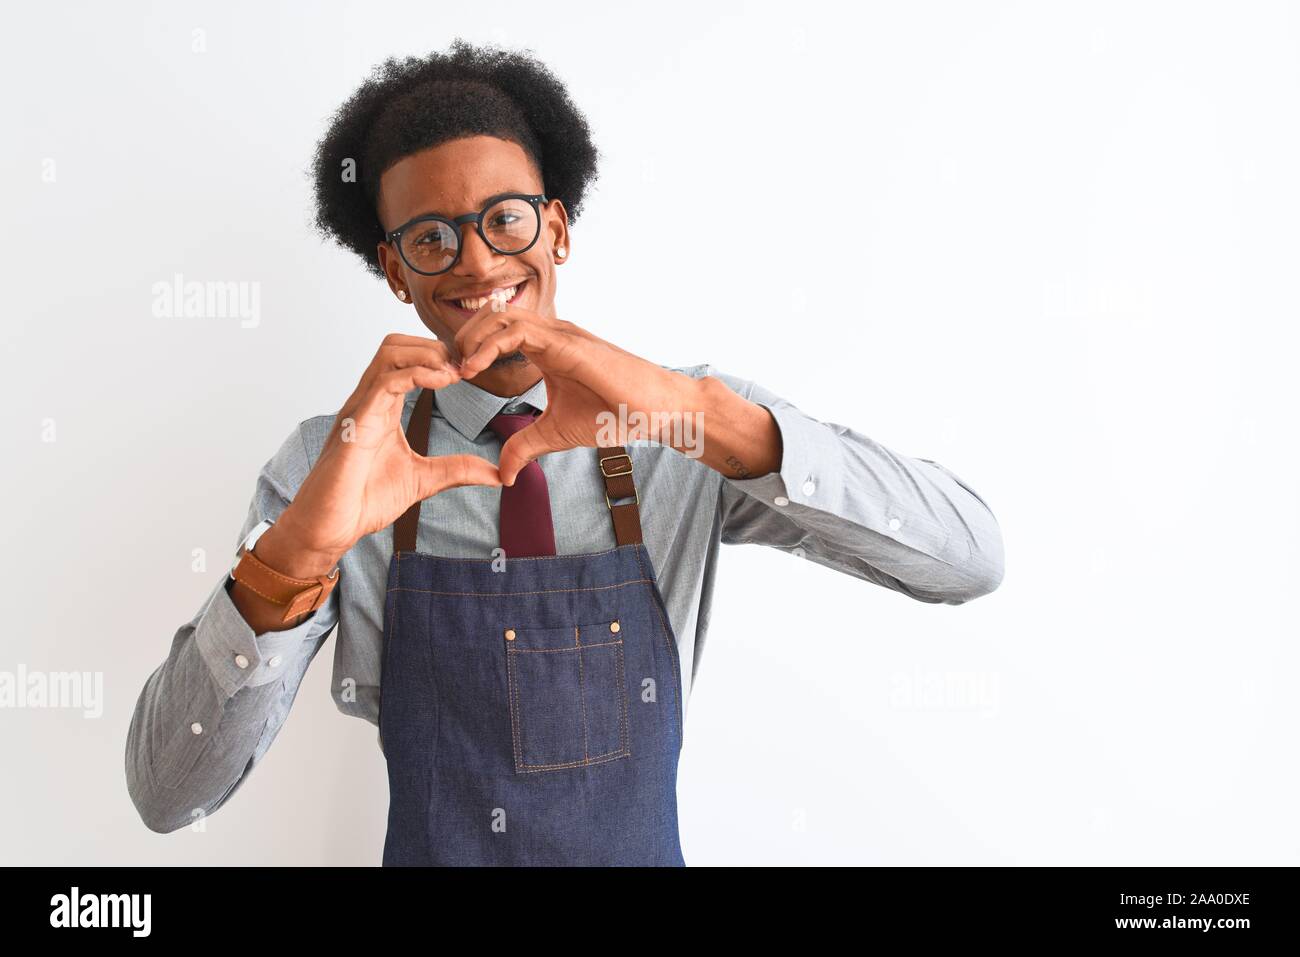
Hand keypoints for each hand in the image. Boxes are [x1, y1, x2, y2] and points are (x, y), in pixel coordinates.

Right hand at [277, 334, 501, 562]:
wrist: (331, 526)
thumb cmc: (364, 501)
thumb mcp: (424, 481)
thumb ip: (457, 470)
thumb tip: (498, 475)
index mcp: (384, 408)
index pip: (404, 359)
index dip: (438, 357)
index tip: (468, 373)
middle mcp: (370, 401)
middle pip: (394, 344)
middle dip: (432, 346)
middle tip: (463, 369)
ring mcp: (361, 408)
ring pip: (388, 353)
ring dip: (426, 354)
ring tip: (454, 374)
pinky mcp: (356, 423)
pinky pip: (384, 382)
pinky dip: (416, 374)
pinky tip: (442, 383)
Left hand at [455, 303, 705, 484]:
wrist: (656, 411)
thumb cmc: (617, 414)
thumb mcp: (558, 433)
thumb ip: (527, 446)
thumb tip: (504, 474)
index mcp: (548, 348)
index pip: (496, 331)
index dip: (469, 348)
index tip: (452, 376)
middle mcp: (552, 333)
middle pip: (491, 316)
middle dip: (462, 338)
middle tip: (445, 369)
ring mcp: (560, 334)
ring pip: (501, 316)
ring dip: (470, 339)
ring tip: (456, 368)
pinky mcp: (568, 343)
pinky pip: (518, 332)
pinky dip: (489, 346)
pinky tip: (474, 367)